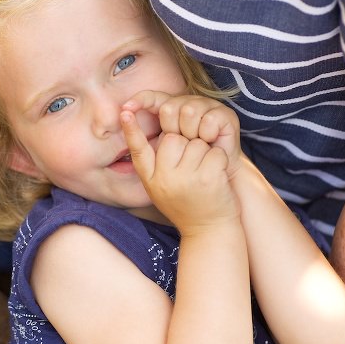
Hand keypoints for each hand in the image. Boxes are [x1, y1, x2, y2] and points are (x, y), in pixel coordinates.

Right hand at [121, 110, 239, 234]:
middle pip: (173, 138)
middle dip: (187, 144)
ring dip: (205, 153)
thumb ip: (157, 166)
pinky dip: (219, 159)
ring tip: (205, 174)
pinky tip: (217, 176)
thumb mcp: (162, 189)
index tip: (125, 112)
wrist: (210, 231)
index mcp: (151, 180)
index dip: (132, 130)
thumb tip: (161, 135)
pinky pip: (214, 151)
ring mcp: (186, 179)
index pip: (138, 150)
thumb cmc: (188, 205)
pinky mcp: (207, 179)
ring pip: (196, 142)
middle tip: (194, 166)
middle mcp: (164, 179)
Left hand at [122, 91, 242, 177]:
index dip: (140, 100)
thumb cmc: (187, 176)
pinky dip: (207, 136)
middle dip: (172, 132)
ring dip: (191, 137)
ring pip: (188, 112)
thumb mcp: (159, 165)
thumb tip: (124, 120)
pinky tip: (211, 144)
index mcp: (169, 115)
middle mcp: (186, 106)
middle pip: (168, 108)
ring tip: (198, 150)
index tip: (125, 110)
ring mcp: (206, 108)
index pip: (152, 98)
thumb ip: (143, 146)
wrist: (217, 186)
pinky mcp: (224, 115)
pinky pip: (208, 120)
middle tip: (181, 150)